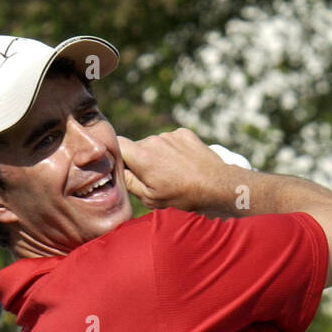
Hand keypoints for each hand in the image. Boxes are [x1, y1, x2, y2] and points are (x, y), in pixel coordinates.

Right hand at [117, 129, 233, 213]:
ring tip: (172, 173)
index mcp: (142, 156)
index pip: (117, 144)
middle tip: (153, 179)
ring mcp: (169, 135)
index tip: (122, 168)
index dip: (116, 155)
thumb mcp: (150, 198)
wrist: (216, 184)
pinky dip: (172, 151)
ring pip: (154, 144)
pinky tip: (182, 165)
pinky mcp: (183, 133)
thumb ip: (129, 182)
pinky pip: (170, 140)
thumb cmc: (182, 195)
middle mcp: (153, 140)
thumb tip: (117, 171)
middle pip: (136, 146)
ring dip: (157, 156)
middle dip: (139, 160)